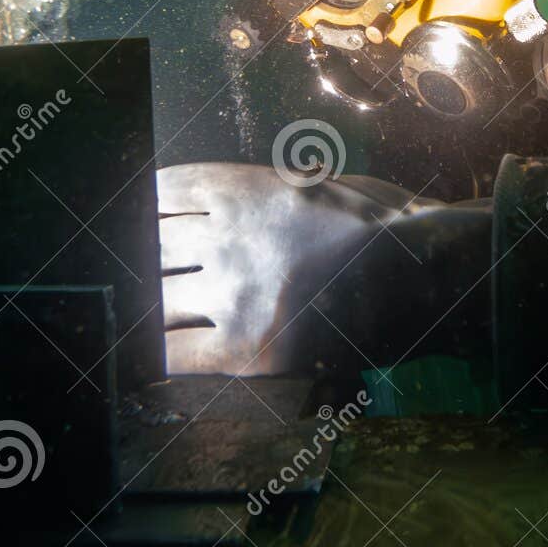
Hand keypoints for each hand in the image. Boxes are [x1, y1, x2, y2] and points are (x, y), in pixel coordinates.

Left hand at [157, 163, 470, 375]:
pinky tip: (145, 362)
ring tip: (128, 324)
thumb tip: (222, 202)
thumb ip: (265, 189)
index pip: (163, 194)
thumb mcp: (319, 183)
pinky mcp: (250, 349)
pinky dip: (155, 358)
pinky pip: (178, 354)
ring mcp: (238, 294)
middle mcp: (231, 238)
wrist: (427, 272)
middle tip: (119, 275)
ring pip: (158, 302)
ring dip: (142, 313)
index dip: (138, 209)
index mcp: (246, 190)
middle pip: (152, 249)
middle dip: (134, 263)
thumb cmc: (386, 224)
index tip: (127, 219)